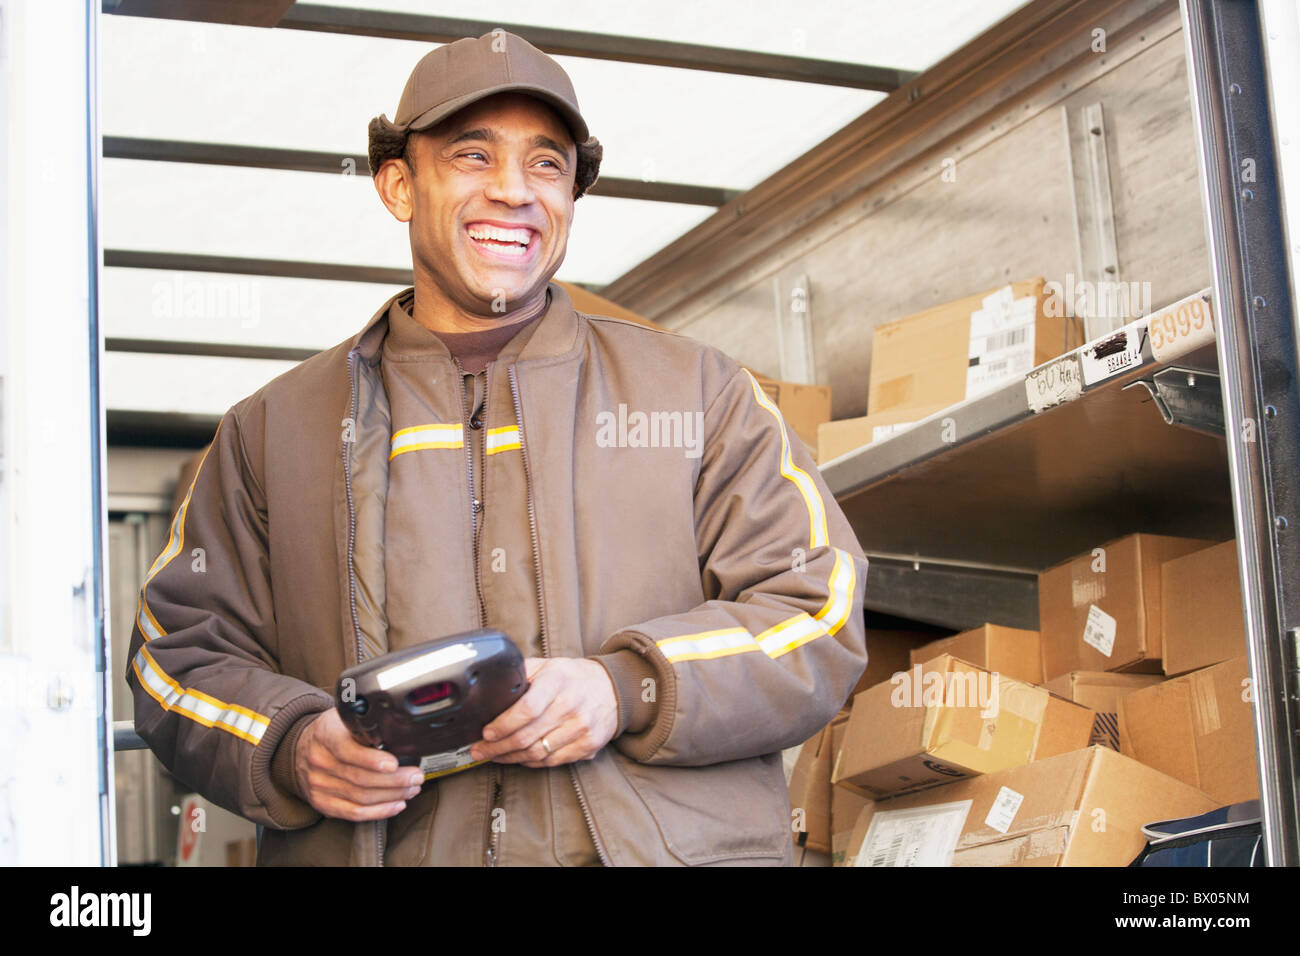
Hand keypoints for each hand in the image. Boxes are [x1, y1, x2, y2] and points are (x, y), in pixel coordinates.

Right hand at [294, 708, 423, 821]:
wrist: (300, 748)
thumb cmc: (331, 731)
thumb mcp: (343, 717)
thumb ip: (365, 722)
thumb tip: (400, 723)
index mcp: (325, 736)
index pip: (347, 751)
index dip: (372, 760)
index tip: (394, 763)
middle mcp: (319, 762)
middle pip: (360, 778)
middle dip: (394, 780)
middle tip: (416, 776)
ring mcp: (319, 786)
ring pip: (360, 797)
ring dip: (392, 795)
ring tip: (412, 789)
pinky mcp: (322, 803)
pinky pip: (353, 813)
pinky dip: (378, 811)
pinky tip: (396, 804)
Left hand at [469, 657, 617, 767]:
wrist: (613, 688)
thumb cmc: (573, 677)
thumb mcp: (547, 665)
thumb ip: (521, 673)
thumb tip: (490, 688)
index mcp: (558, 680)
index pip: (527, 708)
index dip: (503, 724)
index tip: (486, 732)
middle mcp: (571, 704)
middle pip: (528, 735)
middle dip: (497, 747)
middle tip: (480, 750)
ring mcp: (582, 727)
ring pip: (538, 753)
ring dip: (511, 758)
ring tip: (494, 756)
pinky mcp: (588, 745)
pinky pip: (553, 761)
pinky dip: (531, 763)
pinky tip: (518, 758)